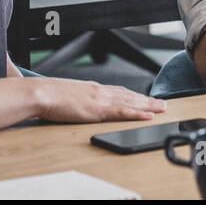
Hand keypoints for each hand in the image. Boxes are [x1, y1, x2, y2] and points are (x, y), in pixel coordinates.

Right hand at [35, 79, 166, 122]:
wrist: (43, 93)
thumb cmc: (51, 96)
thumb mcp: (69, 95)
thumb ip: (80, 98)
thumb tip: (83, 102)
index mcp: (94, 89)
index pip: (120, 91)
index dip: (135, 95)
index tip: (146, 98)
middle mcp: (101, 92)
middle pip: (130, 96)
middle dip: (147, 100)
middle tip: (162, 104)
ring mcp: (101, 100)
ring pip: (131, 103)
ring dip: (148, 106)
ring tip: (161, 109)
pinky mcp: (99, 109)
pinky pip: (123, 112)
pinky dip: (137, 113)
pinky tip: (148, 115)